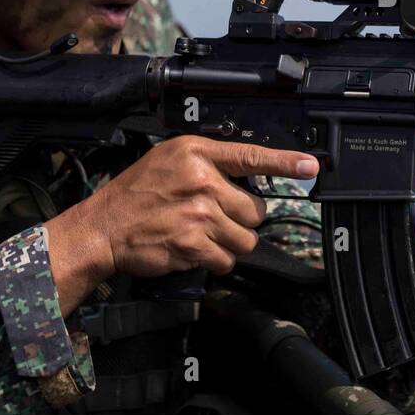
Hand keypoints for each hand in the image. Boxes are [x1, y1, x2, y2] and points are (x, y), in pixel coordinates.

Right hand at [47, 136, 318, 307]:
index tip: (311, 165)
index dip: (285, 162)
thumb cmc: (136, 194)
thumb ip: (208, 163)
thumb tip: (248, 177)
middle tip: (213, 217)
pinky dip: (214, 260)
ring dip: (229, 242)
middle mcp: (202, 181)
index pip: (251, 155)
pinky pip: (226, 259)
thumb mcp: (169, 160)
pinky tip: (194, 249)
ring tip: (201, 234)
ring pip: (245, 238)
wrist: (103, 228)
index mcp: (196, 153)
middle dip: (240, 219)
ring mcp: (199, 214)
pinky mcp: (194, 244)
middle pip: (254, 209)